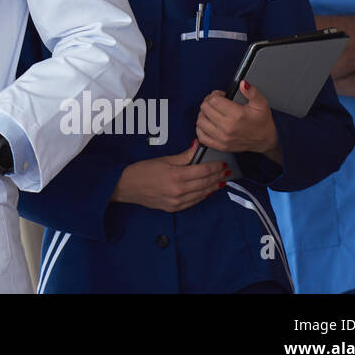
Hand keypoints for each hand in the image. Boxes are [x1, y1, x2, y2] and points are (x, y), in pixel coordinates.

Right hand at [110, 141, 227, 211]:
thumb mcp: (164, 159)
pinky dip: (203, 196)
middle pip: (205, 183)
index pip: (203, 171)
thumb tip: (197, 146)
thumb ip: (184, 156)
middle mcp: (180, 190)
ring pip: (202, 194)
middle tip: (227, 172)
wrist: (127, 187)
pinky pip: (194, 202)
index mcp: (177, 175)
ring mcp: (177, 201)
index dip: (215, 167)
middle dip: (217, 177)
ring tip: (221, 181)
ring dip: (213, 187)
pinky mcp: (174, 208)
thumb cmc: (143, 170)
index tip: (223, 163)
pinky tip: (208, 191)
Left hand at [197, 81, 277, 155]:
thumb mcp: (261, 103)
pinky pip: (201, 136)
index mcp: (237, 115)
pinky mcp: (219, 146)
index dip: (215, 95)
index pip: (214, 100)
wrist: (265, 140)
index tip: (221, 96)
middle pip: (205, 109)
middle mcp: (227, 127)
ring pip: (200, 121)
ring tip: (211, 112)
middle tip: (215, 102)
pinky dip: (201, 129)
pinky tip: (208, 123)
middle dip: (208, 102)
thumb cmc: (262, 122)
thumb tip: (243, 84)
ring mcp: (222, 138)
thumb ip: (251, 92)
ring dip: (203, 114)